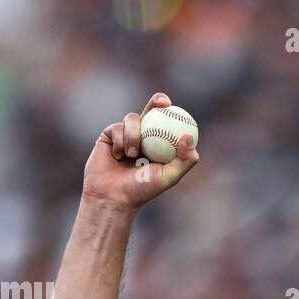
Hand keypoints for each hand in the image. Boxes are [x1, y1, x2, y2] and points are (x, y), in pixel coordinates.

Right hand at [81, 92, 198, 209]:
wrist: (112, 196)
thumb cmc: (142, 190)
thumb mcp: (168, 177)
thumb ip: (183, 161)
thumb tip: (189, 136)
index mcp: (159, 146)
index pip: (168, 126)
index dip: (174, 113)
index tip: (177, 108)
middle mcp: (144, 138)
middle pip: (151, 112)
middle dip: (157, 101)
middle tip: (163, 102)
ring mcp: (125, 135)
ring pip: (133, 119)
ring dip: (134, 135)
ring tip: (132, 154)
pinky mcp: (109, 135)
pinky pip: (117, 127)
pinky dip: (120, 141)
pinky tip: (118, 156)